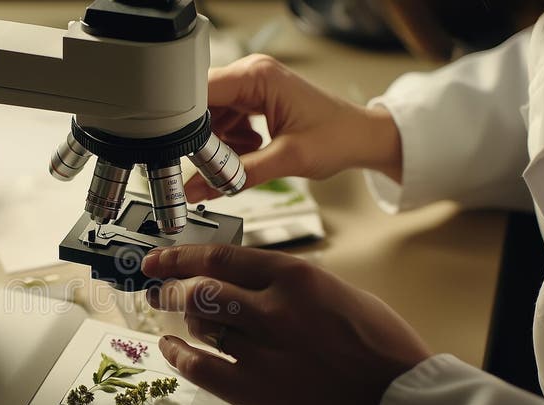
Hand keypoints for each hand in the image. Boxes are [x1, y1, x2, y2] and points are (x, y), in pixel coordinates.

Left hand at [142, 244, 430, 404]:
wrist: (401, 403)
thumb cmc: (383, 350)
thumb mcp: (341, 294)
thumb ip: (294, 285)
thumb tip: (255, 283)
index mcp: (296, 278)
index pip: (220, 257)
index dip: (181, 256)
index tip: (161, 258)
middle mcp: (272, 309)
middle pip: (200, 290)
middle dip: (171, 288)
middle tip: (157, 289)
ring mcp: (261, 350)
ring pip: (200, 325)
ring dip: (179, 318)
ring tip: (168, 315)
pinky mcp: (254, 390)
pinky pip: (200, 366)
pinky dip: (178, 354)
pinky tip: (170, 348)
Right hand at [187, 54, 401, 201]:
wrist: (362, 137)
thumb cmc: (338, 137)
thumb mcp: (285, 160)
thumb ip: (237, 176)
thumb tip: (198, 191)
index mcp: (258, 76)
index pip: (200, 92)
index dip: (184, 123)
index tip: (181, 151)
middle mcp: (252, 74)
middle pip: (201, 105)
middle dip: (203, 139)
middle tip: (215, 164)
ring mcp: (252, 86)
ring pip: (210, 117)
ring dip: (219, 144)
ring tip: (245, 157)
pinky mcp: (253, 99)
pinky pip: (223, 122)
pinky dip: (229, 142)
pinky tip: (251, 150)